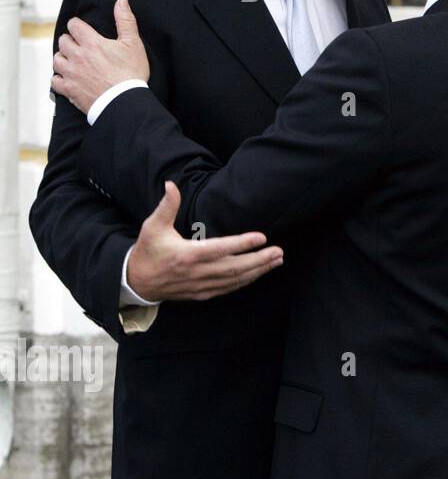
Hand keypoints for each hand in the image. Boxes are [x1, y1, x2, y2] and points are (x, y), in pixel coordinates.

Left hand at [51, 0, 148, 113]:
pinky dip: (59, 78)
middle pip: (63, 41)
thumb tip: (121, 1)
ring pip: (56, 59)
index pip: (74, 25)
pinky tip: (67, 78)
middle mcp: (77, 56)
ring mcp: (71, 73)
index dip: (77, 25)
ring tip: (72, 61)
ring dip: (62, 58)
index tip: (82, 29)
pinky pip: (55, 81)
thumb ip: (125, 21)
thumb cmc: (131, 73)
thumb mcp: (133, 44)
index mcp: (91, 43)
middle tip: (79, 46)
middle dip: (70, 41)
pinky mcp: (69, 89)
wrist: (124, 101)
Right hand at [126, 181, 282, 302]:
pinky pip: (229, 288)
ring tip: (276, 260)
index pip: (220, 249)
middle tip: (278, 251)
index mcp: (186, 255)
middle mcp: (196, 272)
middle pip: (234, 267)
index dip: (242, 244)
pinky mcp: (203, 294)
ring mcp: (201, 285)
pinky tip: (259, 272)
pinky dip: (246, 281)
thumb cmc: (148, 251)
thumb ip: (166, 206)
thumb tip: (171, 184)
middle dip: (259, 260)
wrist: (137, 282)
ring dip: (258, 271)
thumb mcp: (152, 226)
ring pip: (235, 280)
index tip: (262, 237)